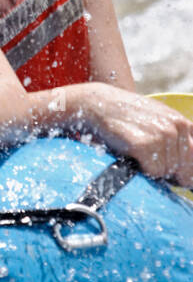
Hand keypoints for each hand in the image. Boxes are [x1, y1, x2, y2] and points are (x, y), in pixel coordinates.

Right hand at [76, 84, 192, 184]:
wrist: (97, 104)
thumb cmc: (125, 117)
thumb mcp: (156, 121)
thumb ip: (175, 140)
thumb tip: (187, 176)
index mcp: (182, 123)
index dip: (183, 171)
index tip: (175, 177)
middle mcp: (176, 127)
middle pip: (182, 169)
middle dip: (166, 171)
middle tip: (146, 160)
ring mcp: (162, 134)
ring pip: (166, 172)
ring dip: (151, 169)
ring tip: (135, 152)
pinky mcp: (145, 144)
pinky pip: (153, 172)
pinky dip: (141, 170)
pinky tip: (130, 154)